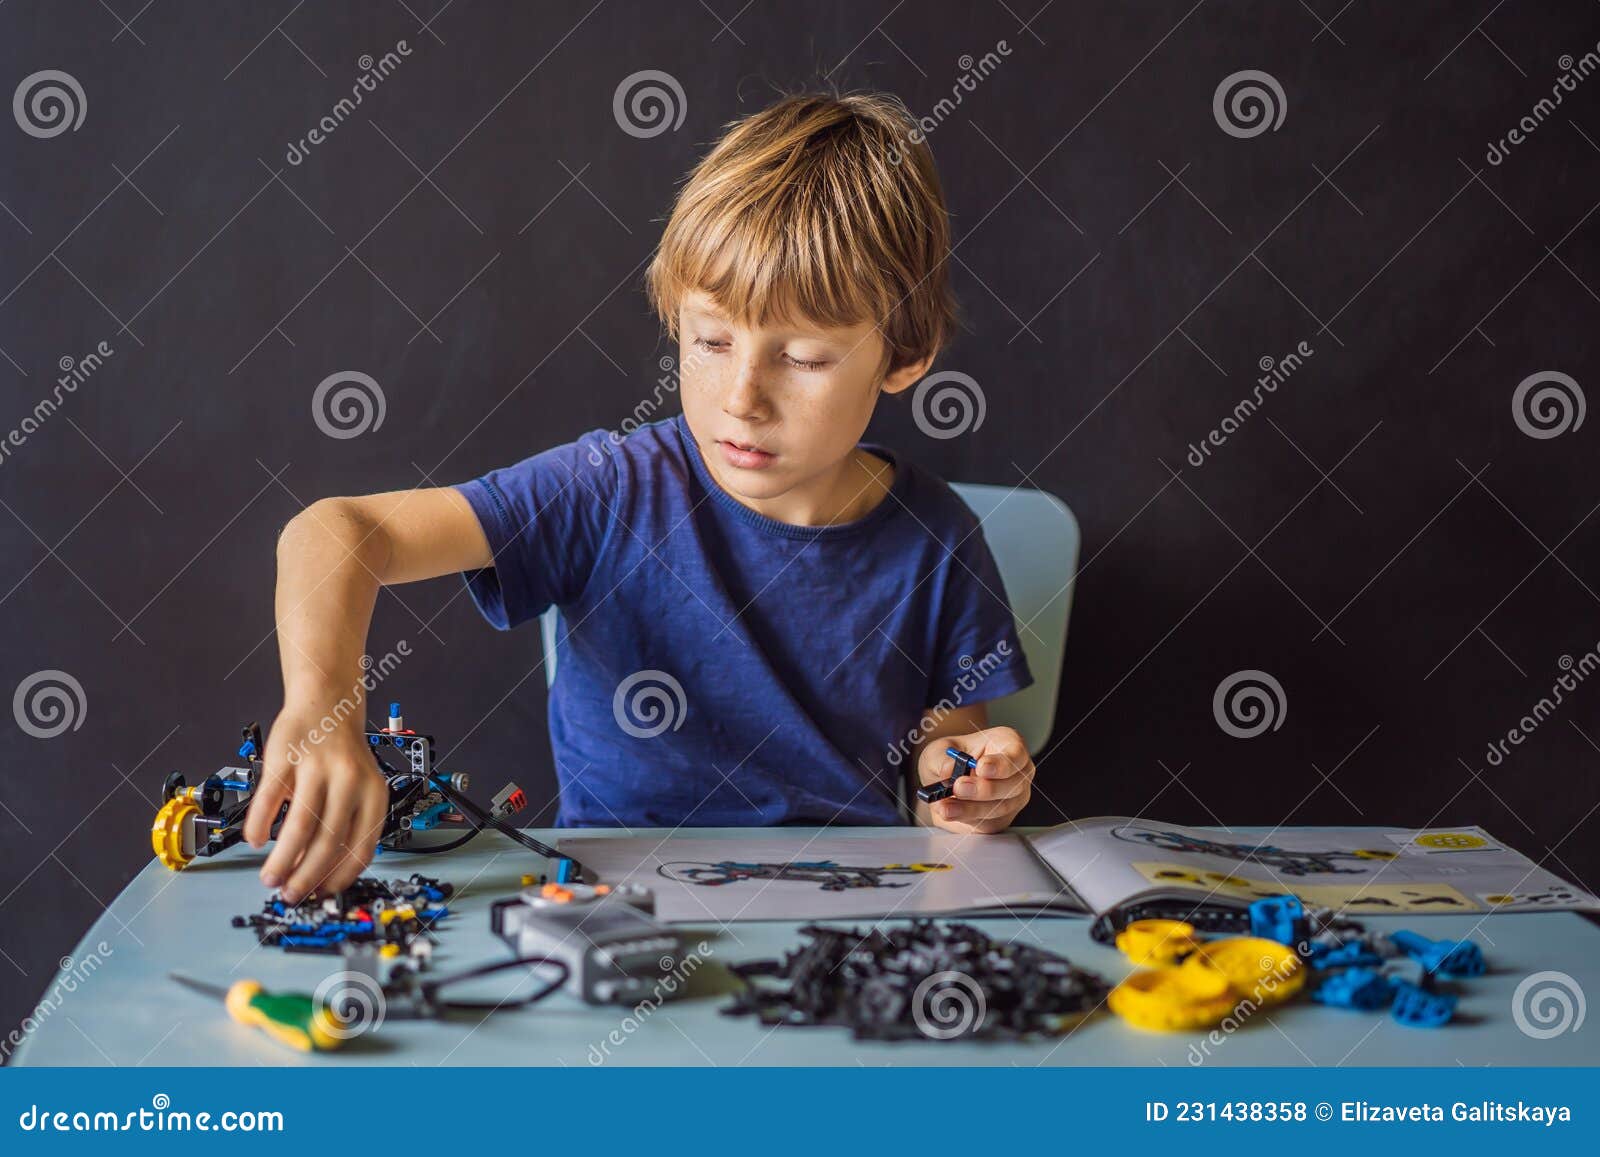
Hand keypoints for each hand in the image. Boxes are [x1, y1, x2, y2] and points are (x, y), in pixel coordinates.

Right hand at [242, 704, 389, 901]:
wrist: (327, 703)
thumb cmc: (342, 755)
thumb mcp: (358, 789)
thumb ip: (342, 826)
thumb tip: (317, 874)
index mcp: (375, 794)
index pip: (361, 849)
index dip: (338, 878)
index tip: (321, 896)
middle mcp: (350, 781)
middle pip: (328, 842)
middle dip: (306, 877)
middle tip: (290, 894)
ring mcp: (317, 767)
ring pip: (300, 826)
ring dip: (282, 860)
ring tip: (270, 877)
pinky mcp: (285, 756)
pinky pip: (269, 798)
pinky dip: (259, 825)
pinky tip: (254, 841)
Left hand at [919, 726, 1033, 833]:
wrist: (946, 782)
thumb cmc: (951, 759)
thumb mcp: (940, 750)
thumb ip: (942, 759)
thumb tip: (948, 770)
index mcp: (1008, 745)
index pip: (1016, 754)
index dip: (1001, 763)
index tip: (981, 767)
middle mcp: (1017, 772)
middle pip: (1012, 784)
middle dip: (984, 788)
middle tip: (959, 786)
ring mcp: (1013, 798)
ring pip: (999, 807)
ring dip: (971, 808)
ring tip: (947, 805)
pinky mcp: (1002, 819)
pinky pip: (988, 822)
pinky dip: (966, 818)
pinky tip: (950, 812)